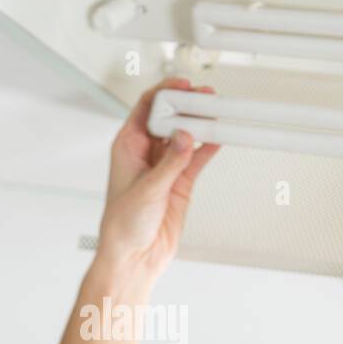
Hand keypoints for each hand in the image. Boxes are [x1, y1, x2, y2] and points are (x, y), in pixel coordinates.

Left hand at [94, 77, 220, 277]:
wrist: (134, 257)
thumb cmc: (122, 225)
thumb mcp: (146, 190)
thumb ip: (169, 163)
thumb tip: (184, 136)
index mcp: (128, 147)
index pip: (147, 109)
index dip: (165, 93)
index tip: (183, 86)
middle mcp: (146, 154)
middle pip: (170, 118)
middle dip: (188, 106)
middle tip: (205, 98)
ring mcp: (165, 167)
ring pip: (186, 136)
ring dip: (201, 124)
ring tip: (217, 112)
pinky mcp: (181, 182)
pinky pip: (198, 158)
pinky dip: (209, 147)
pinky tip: (220, 136)